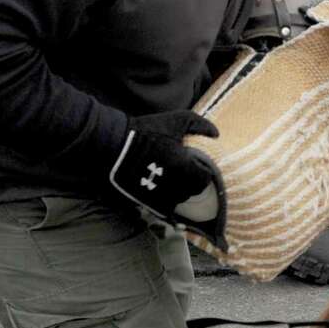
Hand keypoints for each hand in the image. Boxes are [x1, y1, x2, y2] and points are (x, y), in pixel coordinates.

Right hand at [108, 110, 227, 246]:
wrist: (112, 145)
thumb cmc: (145, 131)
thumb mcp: (175, 120)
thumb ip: (199, 124)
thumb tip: (216, 134)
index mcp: (184, 165)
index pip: (204, 179)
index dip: (202, 174)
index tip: (196, 167)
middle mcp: (174, 184)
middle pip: (192, 192)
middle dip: (190, 183)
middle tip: (183, 173)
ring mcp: (159, 195)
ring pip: (178, 201)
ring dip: (177, 192)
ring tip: (170, 180)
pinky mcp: (145, 202)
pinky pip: (163, 208)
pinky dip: (165, 201)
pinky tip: (160, 189)